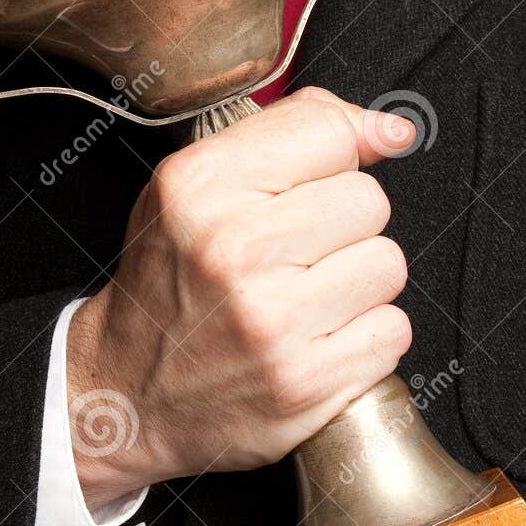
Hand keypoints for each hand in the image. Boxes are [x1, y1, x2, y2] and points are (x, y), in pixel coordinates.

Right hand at [66, 87, 415, 509]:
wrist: (133, 393)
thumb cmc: (172, 283)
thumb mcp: (199, 187)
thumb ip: (292, 135)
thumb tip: (392, 131)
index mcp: (201, 187)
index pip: (329, 133)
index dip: (333, 159)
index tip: (314, 185)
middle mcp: (235, 250)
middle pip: (369, 201)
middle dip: (343, 227)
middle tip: (294, 257)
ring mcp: (273, 321)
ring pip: (388, 264)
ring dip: (358, 283)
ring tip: (306, 299)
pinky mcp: (307, 382)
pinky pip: (392, 330)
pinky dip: (365, 338)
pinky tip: (317, 341)